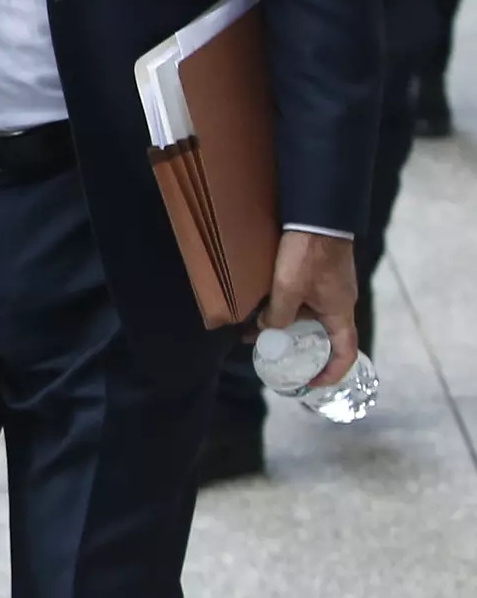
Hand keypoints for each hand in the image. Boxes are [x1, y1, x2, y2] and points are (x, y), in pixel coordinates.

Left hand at [260, 231, 360, 385]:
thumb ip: (278, 315)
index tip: (311, 382)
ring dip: (284, 323)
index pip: (344, 353)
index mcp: (340, 313)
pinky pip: (304, 299)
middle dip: (295, 345)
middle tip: (268, 351)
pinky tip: (262, 304)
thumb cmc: (308, 255)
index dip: (330, 372)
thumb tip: (266, 330)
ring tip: (252, 328)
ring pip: (308, 315)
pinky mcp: (320, 274)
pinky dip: (286, 307)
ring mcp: (330, 288)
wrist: (316, 215)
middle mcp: (339, 304)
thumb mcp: (288, 289)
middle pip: (320, 334)